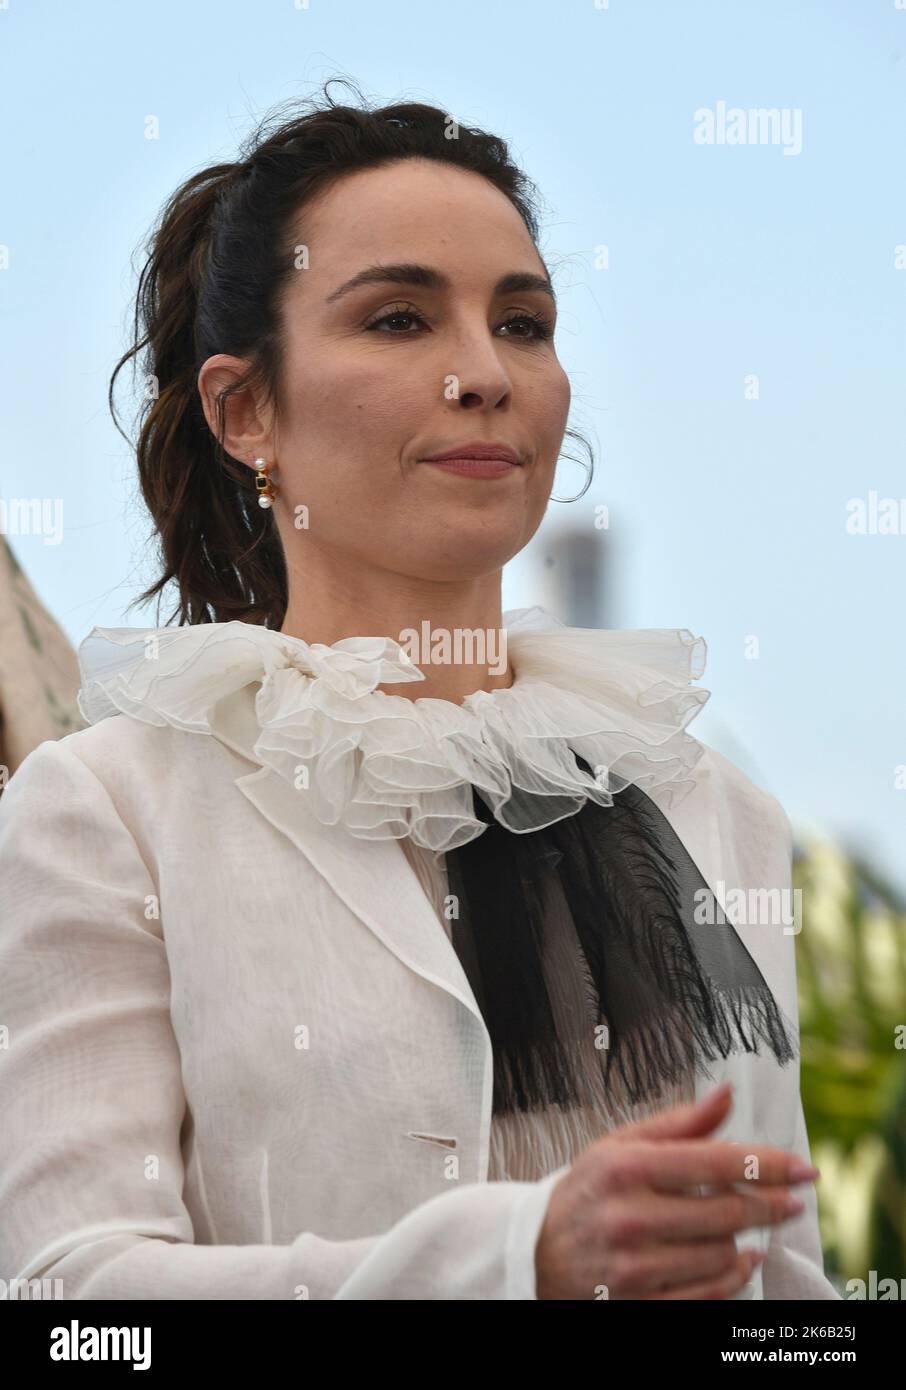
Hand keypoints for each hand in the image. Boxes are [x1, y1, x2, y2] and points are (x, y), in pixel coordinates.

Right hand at [534, 1082, 817, 1299]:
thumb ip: (679, 1122)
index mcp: (626, 1168)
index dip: (768, 1164)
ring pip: (722, 1252)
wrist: (537, 1252)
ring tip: (739, 1225)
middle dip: (770, 1203)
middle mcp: (629, 1217)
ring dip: (741, 1238)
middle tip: (791, 1199)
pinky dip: (735, 1275)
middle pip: (727, 1210)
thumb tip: (725, 1093)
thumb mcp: (621, 1144)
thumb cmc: (588, 1192)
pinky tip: (741, 1258)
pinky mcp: (641, 1302)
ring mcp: (635, 1266)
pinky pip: (710, 1292)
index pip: (714, 1161)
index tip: (803, 1168)